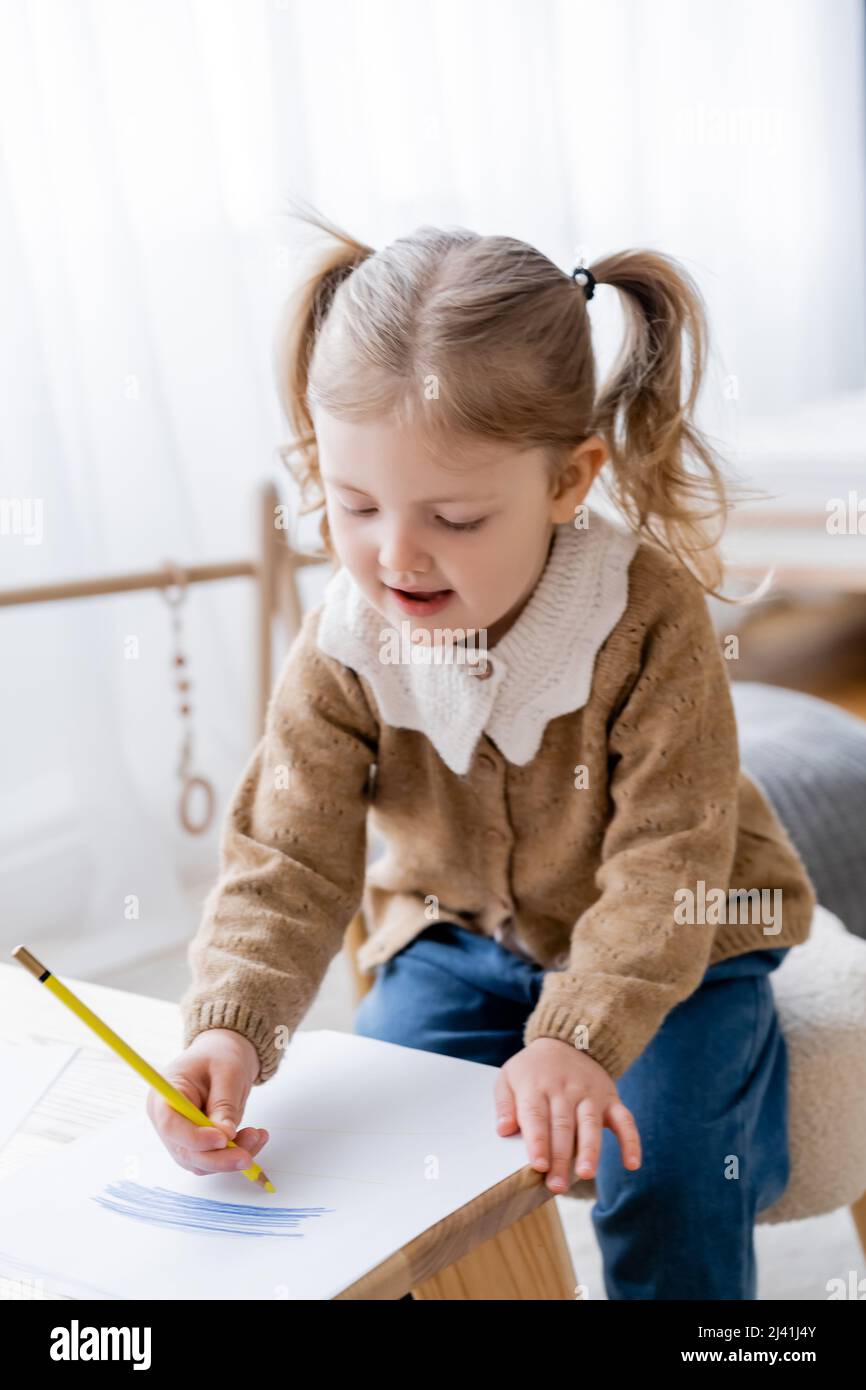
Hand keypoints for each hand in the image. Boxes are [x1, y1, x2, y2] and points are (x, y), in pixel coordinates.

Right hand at [146, 1029, 269, 1176]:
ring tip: (257, 1137)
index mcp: (164, 1095)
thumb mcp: (227, 1072)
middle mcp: (167, 1120)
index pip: (170, 1125)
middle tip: (246, 1156)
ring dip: (230, 1157)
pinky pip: (214, 1158)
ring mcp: (181, 1135)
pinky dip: (235, 1153)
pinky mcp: (197, 1143)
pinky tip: (255, 1139)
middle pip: (185, 1152)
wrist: (224, 1054)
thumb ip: (224, 1104)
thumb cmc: (220, 1055)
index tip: (222, 1139)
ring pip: (201, 1161)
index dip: (194, 1138)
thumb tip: (225, 1135)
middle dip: (218, 1158)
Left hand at [494, 1038, 641, 1193]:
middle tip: (557, 1186)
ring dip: (590, 1151)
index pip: (537, 1116)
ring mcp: (590, 1094)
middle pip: (563, 1126)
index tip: (539, 1165)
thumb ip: (504, 1104)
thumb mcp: (509, 1076)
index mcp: (537, 1086)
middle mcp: (565, 1090)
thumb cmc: (533, 1069)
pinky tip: (632, 1164)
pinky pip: (625, 1120)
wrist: (569, 1041)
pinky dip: (631, 1141)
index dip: (538, 1141)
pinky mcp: (610, 1099)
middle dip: (561, 1157)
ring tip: (586, 1174)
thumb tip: (503, 1130)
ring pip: (591, 1124)